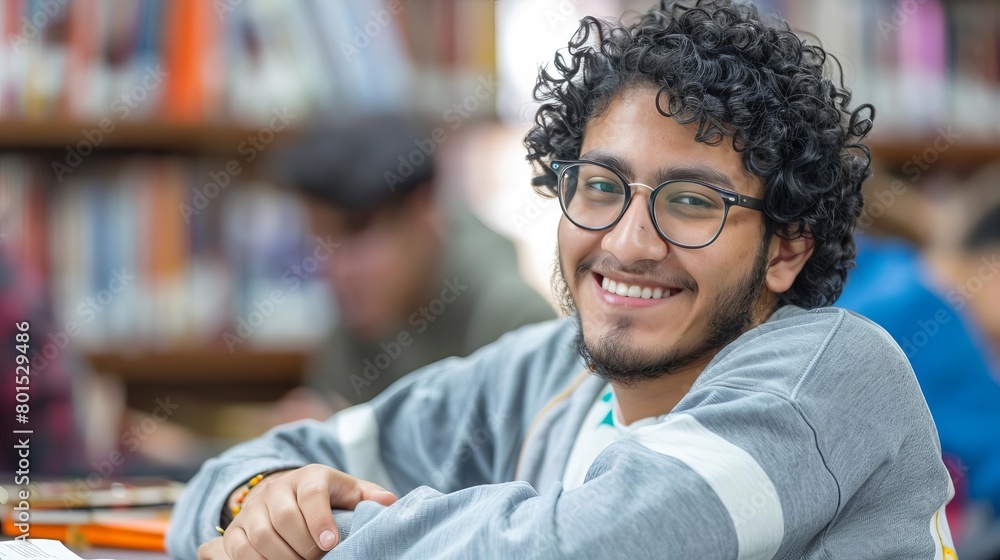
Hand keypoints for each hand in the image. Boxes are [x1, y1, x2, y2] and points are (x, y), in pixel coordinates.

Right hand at [211, 464, 397, 558]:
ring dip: (283, 557)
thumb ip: (368, 497)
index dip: (320, 520)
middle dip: (303, 545)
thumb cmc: (325, 497)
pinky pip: (240, 549)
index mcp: (308, 477)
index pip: (311, 494)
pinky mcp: (236, 528)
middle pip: (284, 518)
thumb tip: (390, 503)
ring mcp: (253, 508)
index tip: (331, 544)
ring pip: (261, 535)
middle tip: (317, 559)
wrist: (283, 494)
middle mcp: (277, 488)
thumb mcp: (348, 492)